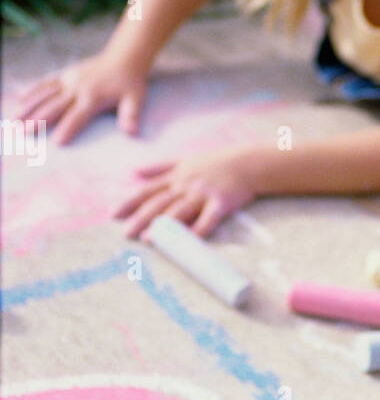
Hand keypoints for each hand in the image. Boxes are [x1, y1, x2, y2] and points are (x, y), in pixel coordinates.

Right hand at [12, 51, 148, 144]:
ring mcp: (69, 80)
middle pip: (55, 106)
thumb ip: (131, 116)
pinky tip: (19, 100)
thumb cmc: (130, 83)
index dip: (68, 129)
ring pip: (44, 94)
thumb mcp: (136, 99)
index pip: (78, 116)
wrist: (124, 57)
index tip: (56, 143)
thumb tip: (131, 133)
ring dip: (28, 107)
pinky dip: (32, 91)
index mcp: (93, 98)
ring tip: (14, 120)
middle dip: (38, 120)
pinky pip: (46, 83)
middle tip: (23, 133)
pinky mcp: (65, 74)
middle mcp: (77, 88)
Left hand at [113, 148, 257, 236]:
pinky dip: (200, 229)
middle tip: (126, 234)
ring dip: (164, 225)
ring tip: (149, 239)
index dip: (129, 202)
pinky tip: (191, 240)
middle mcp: (185, 186)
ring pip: (180, 211)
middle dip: (141, 218)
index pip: (147, 191)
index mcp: (175, 177)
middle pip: (159, 203)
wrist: (246, 163)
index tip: (112, 215)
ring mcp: (203, 194)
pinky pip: (209, 218)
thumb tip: (134, 171)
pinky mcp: (221, 203)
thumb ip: (158, 167)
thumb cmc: (215, 162)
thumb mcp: (183, 159)